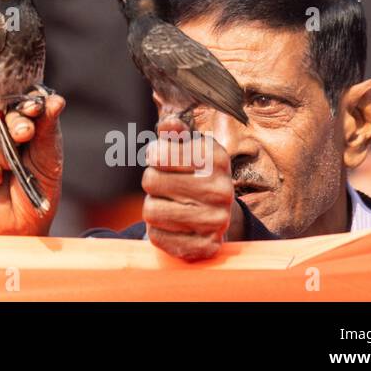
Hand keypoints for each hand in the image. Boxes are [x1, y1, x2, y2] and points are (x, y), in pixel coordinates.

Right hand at [0, 89, 64, 235]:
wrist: (18, 227)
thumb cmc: (37, 193)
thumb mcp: (49, 159)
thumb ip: (48, 128)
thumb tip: (56, 100)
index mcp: (26, 126)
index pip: (24, 103)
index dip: (28, 103)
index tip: (36, 108)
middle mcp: (2, 130)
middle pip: (4, 111)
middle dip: (17, 124)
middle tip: (24, 136)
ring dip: (2, 154)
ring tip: (9, 173)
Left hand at [142, 116, 239, 260]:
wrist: (216, 212)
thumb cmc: (192, 172)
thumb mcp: (186, 146)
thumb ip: (174, 133)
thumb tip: (169, 124)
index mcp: (216, 157)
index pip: (157, 154)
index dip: (154, 156)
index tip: (164, 160)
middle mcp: (221, 189)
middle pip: (150, 181)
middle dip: (152, 182)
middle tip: (167, 185)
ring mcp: (217, 221)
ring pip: (150, 212)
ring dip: (153, 207)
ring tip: (172, 203)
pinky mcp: (207, 246)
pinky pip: (157, 237)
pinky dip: (158, 230)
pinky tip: (175, 224)